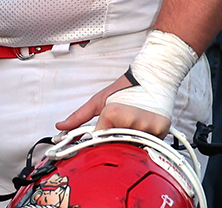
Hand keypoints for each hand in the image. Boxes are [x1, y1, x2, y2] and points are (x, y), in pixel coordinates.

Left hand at [55, 74, 171, 137]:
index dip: (101, 134)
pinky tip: (143, 126)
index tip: (104, 129)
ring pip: (133, 145)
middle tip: (121, 124)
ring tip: (133, 122)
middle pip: (117, 143)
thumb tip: (60, 127)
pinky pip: (148, 144)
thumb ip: (78, 116)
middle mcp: (130, 121)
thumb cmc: (124, 89)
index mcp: (113, 113)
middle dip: (116, 137)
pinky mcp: (161, 130)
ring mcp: (147, 127)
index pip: (100, 138)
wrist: (152, 77)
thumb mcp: (98, 101)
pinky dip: (145, 139)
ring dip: (131, 138)